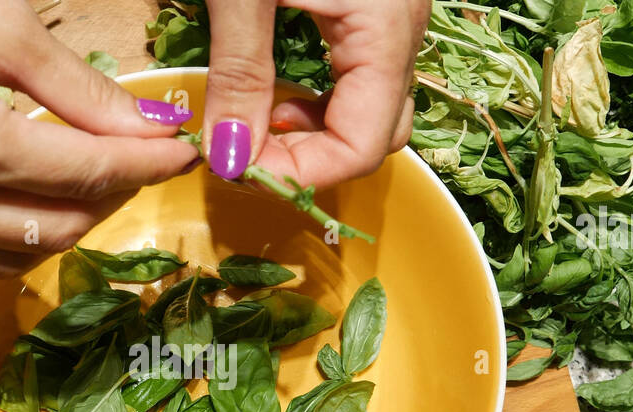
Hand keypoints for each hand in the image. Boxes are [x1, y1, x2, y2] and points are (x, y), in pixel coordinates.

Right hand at [0, 0, 197, 276]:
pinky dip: (8, 241)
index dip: (146, 164)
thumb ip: (77, 86)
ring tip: (84, 176)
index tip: (181, 149)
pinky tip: (21, 200)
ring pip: (14, 259)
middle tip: (134, 156)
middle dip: (112, 196)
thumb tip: (148, 126)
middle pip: (58, 229)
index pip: (85, 174)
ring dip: (64, 224)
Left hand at [203, 0, 428, 188]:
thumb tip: (228, 154)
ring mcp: (395, 22)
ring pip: (373, 114)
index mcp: (385, 32)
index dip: (298, 174)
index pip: (361, 148)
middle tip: (241, 154)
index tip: (236, 166)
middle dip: (306, 162)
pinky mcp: (375, 10)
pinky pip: (363, 82)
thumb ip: (239, 73)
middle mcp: (405, 33)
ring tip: (259, 129)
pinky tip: (281, 99)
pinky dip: (322, 106)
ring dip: (315, 139)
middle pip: (374, 138)